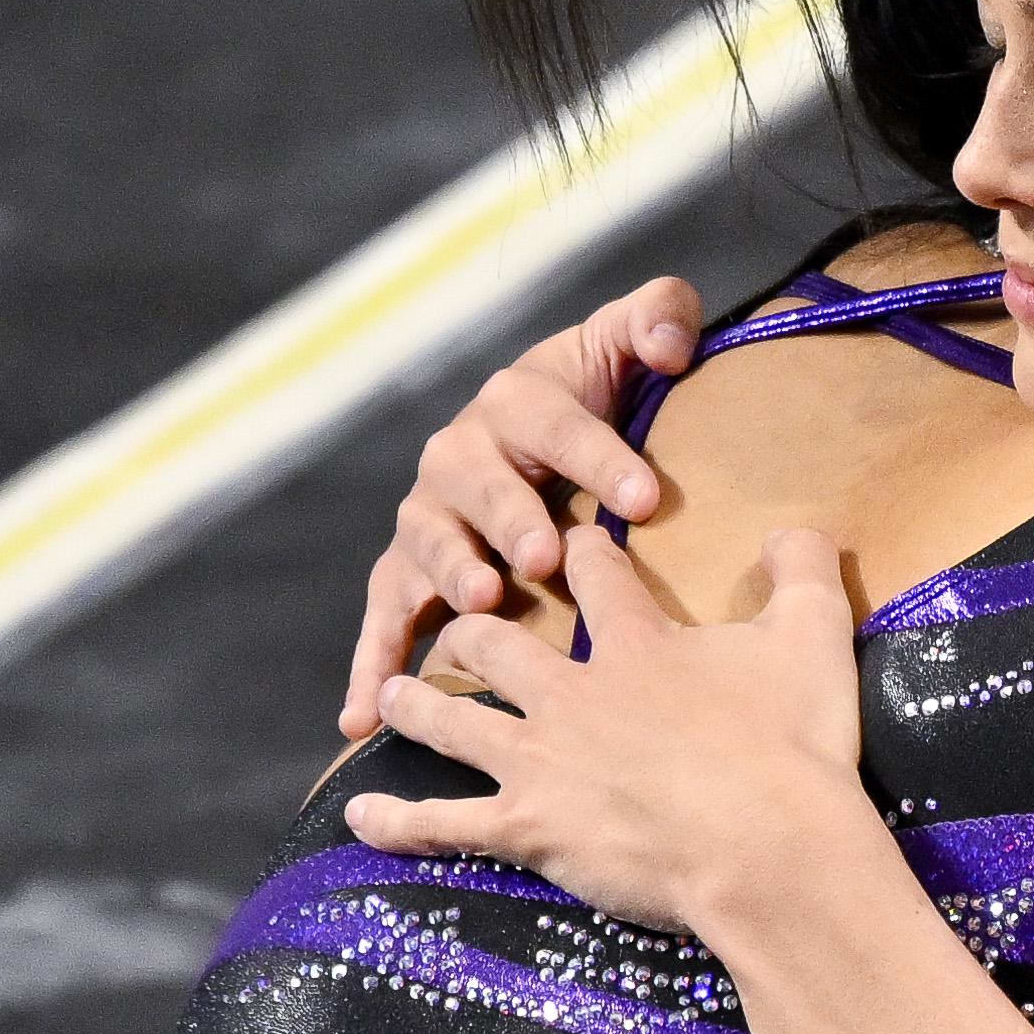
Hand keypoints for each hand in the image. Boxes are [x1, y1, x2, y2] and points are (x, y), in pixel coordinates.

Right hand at [339, 277, 704, 737]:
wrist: (541, 431)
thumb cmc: (599, 392)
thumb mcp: (629, 343)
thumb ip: (659, 317)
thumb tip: (669, 343)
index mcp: (518, 400)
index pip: (559, 425)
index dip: (599, 458)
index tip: (647, 501)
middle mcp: (461, 454)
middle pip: (478, 482)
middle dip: (510, 517)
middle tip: (545, 556)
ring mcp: (429, 516)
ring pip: (426, 541)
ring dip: (448, 572)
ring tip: (480, 603)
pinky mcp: (408, 572)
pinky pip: (383, 616)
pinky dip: (371, 665)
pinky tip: (364, 717)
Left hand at [350, 528, 875, 934]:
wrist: (768, 848)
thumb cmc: (795, 746)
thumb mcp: (814, 639)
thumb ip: (803, 569)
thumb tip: (795, 525)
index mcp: (637, 644)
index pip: (595, 574)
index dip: (584, 552)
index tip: (572, 541)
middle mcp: (572, 692)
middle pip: (497, 642)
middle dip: (473, 625)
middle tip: (460, 619)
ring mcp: (540, 760)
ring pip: (453, 720)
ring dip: (417, 703)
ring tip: (392, 692)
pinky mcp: (527, 827)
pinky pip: (442, 824)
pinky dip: (397, 821)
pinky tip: (359, 814)